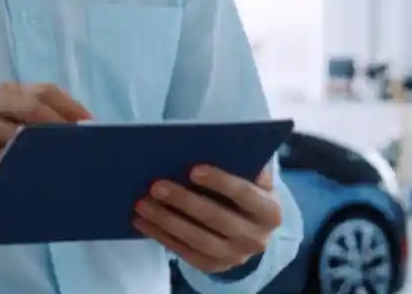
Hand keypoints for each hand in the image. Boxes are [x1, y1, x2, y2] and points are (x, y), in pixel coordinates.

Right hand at [0, 82, 91, 207]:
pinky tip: (39, 180)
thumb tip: (84, 135)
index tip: (94, 128)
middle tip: (84, 148)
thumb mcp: (7, 126)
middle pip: (32, 108)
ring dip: (45, 152)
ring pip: (17, 136)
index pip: (44, 91)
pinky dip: (22, 171)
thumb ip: (37, 124)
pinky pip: (0, 164)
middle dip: (61, 128)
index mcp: (4, 92)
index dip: (71, 108)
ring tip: (69, 165)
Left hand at [133, 166, 281, 274]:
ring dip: (166, 221)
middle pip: (217, 219)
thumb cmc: (246, 191)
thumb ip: (239, 163)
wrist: (252, 229)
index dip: (220, 182)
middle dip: (184, 201)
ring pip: (197, 240)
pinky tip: (142, 221)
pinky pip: (184, 253)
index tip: (193, 169)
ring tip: (142, 204)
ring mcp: (235, 257)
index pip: (245, 194)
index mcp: (269, 211)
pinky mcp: (213, 267)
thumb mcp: (252, 177)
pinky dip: (161, 236)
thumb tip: (206, 144)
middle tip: (156, 186)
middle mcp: (257, 238)